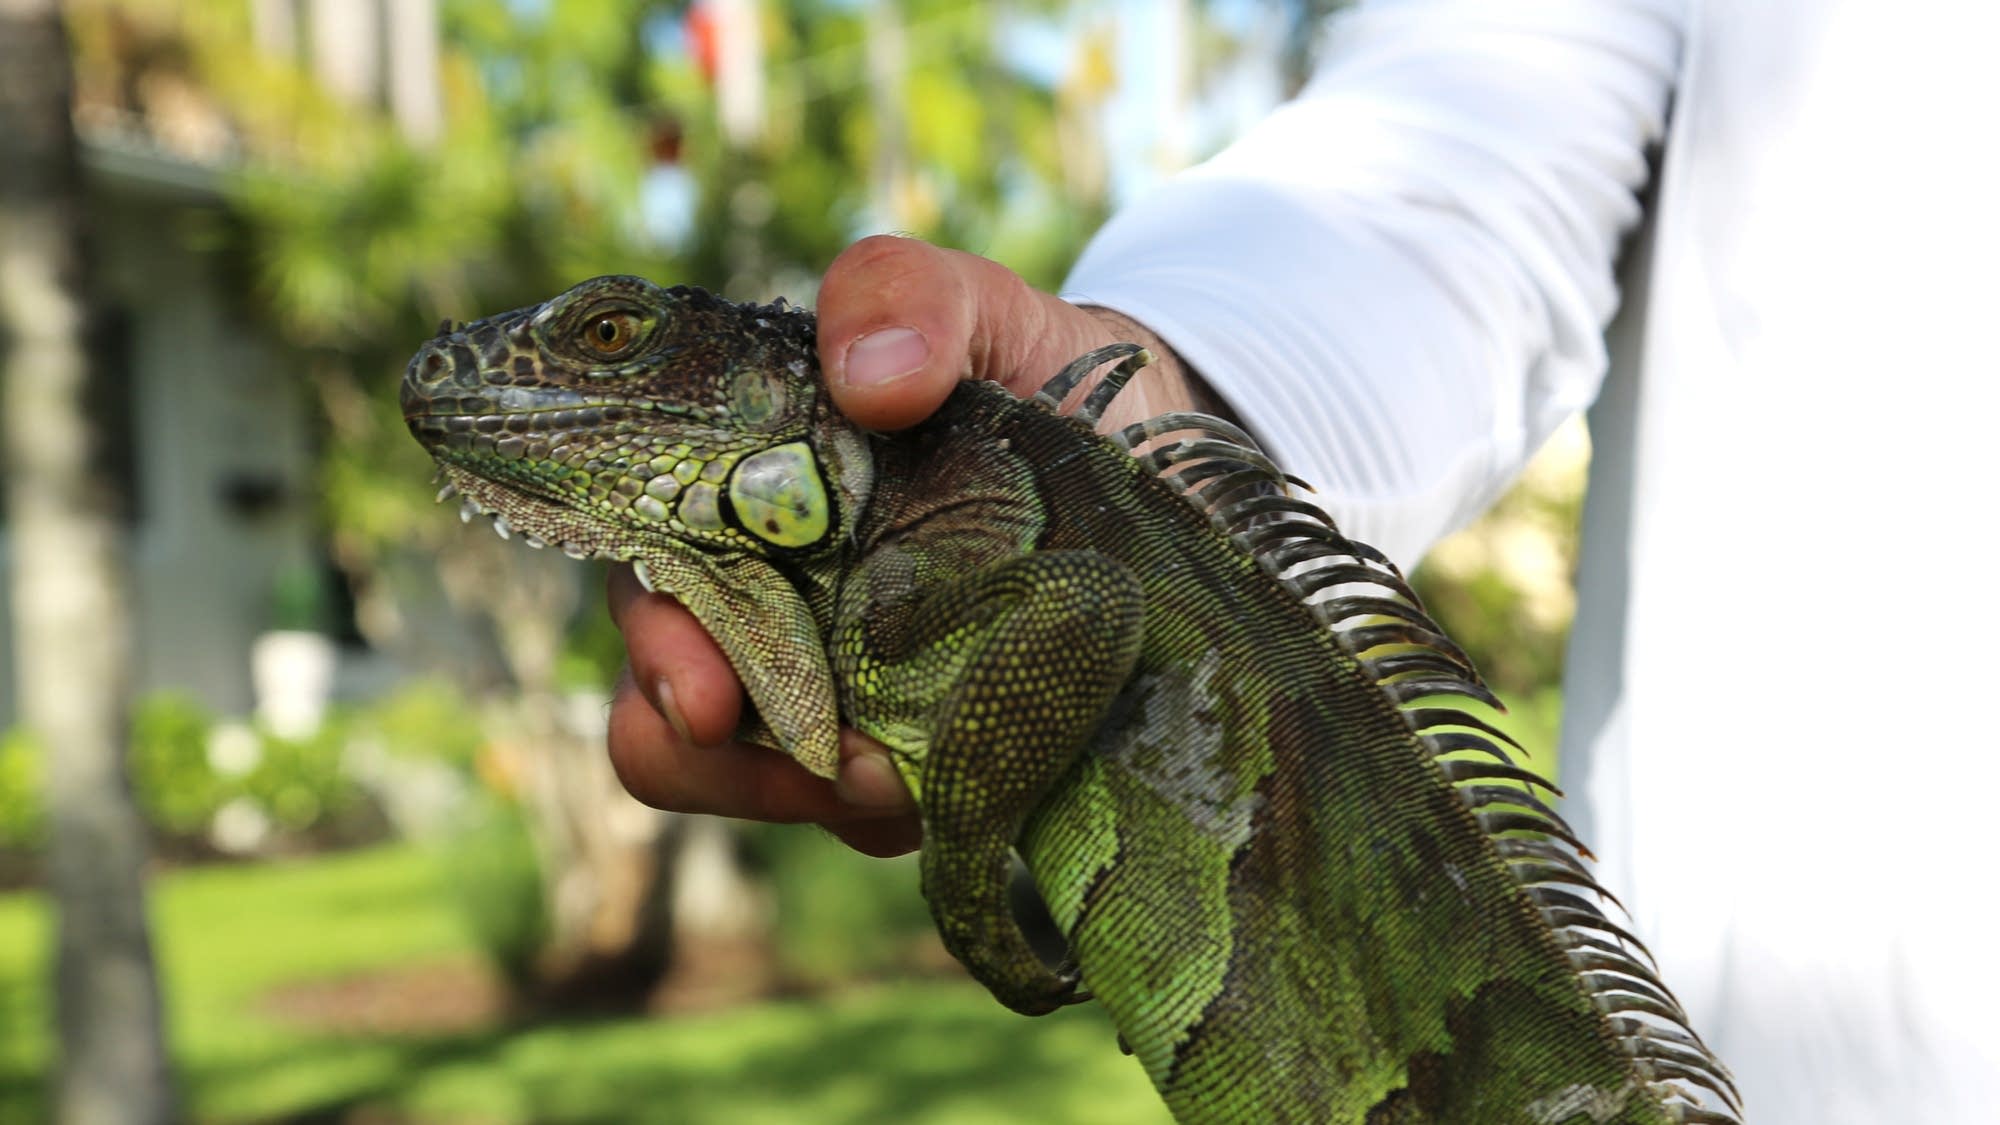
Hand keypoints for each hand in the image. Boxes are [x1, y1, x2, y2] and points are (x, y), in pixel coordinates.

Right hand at [606, 236, 1211, 855]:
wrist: (1154, 436)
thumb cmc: (1023, 366)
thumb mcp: (970, 307)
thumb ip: (905, 293)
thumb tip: (870, 374)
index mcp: (740, 519)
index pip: (653, 602)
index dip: (656, 656)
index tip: (702, 695)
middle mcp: (778, 620)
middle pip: (686, 734)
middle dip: (728, 765)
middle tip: (828, 763)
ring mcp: (859, 699)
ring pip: (793, 791)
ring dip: (835, 799)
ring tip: (913, 774)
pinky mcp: (944, 753)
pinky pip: (910, 813)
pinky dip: (934, 803)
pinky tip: (992, 769)